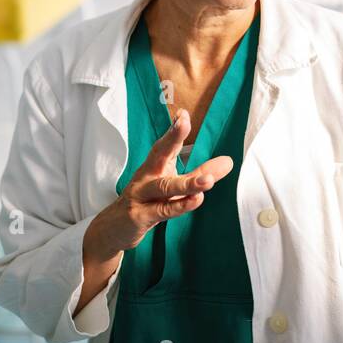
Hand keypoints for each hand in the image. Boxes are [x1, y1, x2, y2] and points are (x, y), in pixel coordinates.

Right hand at [83, 108, 233, 261]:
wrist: (114, 229)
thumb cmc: (148, 202)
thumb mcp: (175, 187)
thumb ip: (200, 174)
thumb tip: (228, 162)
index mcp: (155, 165)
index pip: (166, 144)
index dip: (175, 129)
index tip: (183, 113)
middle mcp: (147, 176)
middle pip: (158, 154)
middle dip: (171, 137)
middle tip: (183, 122)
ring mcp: (142, 195)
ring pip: (164, 186)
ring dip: (187, 183)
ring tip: (208, 181)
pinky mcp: (141, 216)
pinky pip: (163, 210)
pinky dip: (180, 205)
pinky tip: (196, 200)